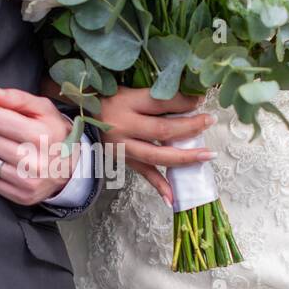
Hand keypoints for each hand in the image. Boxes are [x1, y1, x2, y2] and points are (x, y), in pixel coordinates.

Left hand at [0, 86, 75, 204]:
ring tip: (8, 149)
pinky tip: (9, 165)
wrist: (72, 167)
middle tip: (8, 136)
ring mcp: (28, 182)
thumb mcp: (42, 109)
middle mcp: (36, 161)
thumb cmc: (53, 132)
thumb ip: (17, 98)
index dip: (0, 116)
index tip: (11, 121)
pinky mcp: (22, 196)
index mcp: (42, 135)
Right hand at [97, 87, 215, 205]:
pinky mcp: (123, 160)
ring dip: (184, 157)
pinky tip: (173, 198)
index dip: (183, 101)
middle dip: (190, 127)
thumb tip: (189, 99)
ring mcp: (123, 146)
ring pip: (157, 155)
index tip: (201, 99)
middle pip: (162, 129)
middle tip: (210, 121)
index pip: (160, 102)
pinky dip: (159, 186)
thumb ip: (154, 96)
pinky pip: (143, 174)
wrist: (78, 117)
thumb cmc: (107, 99)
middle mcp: (124, 125)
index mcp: (126, 102)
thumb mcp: (128, 90)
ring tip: (207, 155)